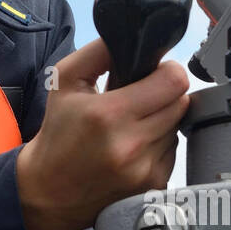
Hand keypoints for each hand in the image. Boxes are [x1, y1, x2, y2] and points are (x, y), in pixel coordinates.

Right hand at [15, 38, 189, 229]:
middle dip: (163, 94)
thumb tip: (133, 39)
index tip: (152, 73)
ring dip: (161, 120)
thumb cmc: (58, 132)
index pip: (174, 80)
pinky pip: (173, 151)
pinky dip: (158, 144)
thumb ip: (99, 52)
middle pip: (181, 101)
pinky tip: (133, 147)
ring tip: (131, 124)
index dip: (166, 70)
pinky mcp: (153, 185)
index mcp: (108, 114)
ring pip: (178, 126)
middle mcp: (131, 144)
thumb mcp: (64, 81)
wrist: (49, 190)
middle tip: (139, 97)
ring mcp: (145, 169)